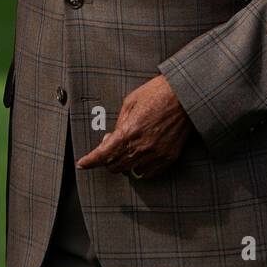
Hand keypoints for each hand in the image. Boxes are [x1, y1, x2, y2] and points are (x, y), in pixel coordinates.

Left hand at [76, 75, 192, 178]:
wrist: (184, 95)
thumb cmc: (157, 93)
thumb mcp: (130, 102)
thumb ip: (119, 123)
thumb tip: (111, 138)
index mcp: (129, 131)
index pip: (103, 154)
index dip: (90, 161)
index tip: (83, 164)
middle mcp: (141, 146)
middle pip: (115, 166)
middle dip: (107, 159)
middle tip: (111, 147)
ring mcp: (156, 154)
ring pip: (131, 171)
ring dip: (124, 163)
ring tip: (128, 149)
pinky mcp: (168, 157)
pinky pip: (148, 173)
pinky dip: (140, 168)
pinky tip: (140, 156)